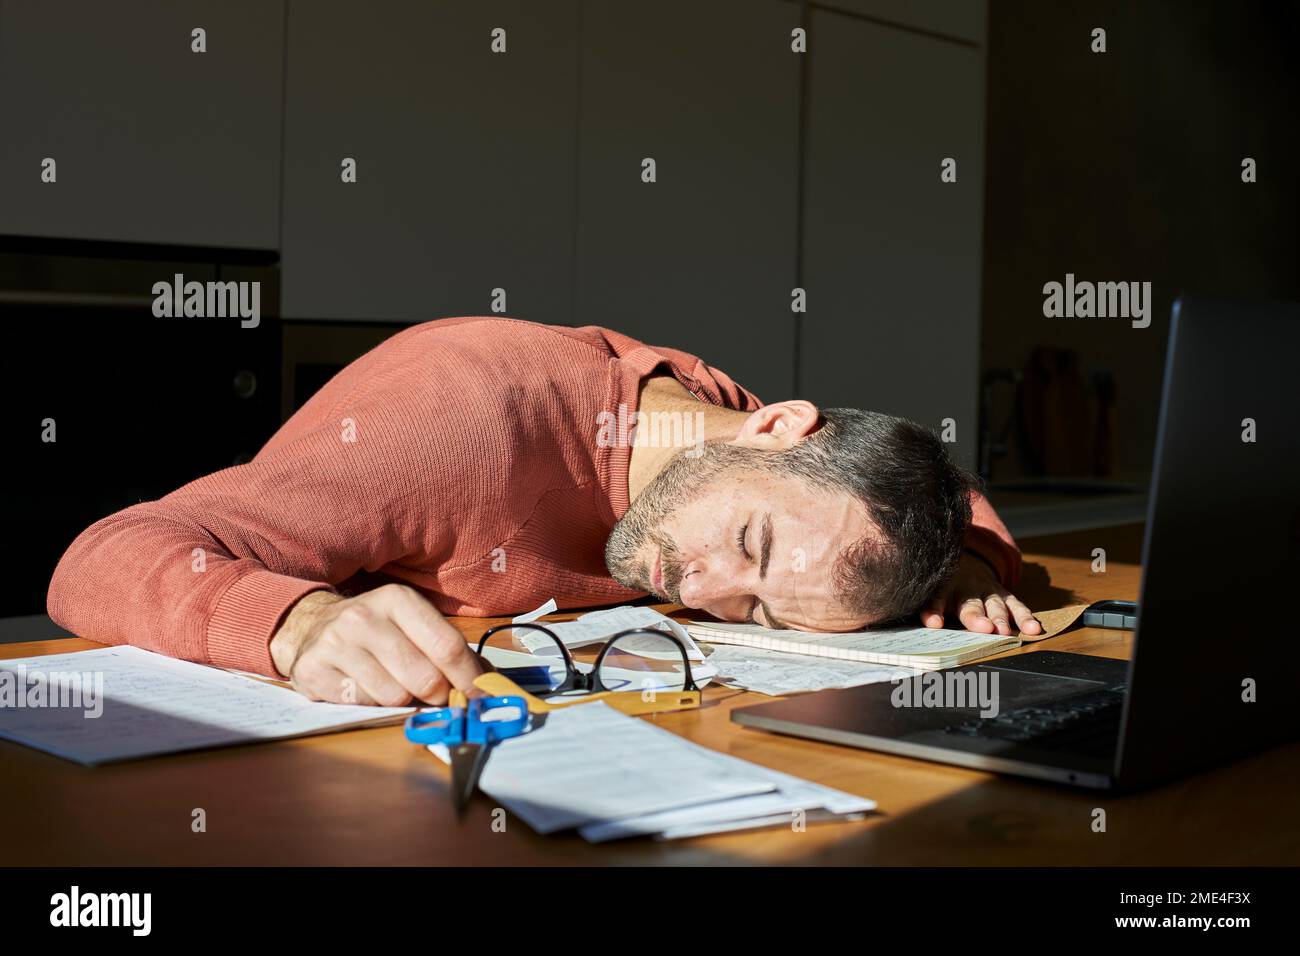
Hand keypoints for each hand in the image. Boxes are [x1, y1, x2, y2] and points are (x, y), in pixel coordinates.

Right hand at [269, 584, 484, 705]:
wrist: (311, 626)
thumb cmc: (377, 630)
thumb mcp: (413, 625)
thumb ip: (450, 650)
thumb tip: (490, 683)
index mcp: (398, 599)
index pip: (447, 646)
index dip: (469, 678)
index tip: (479, 696)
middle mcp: (364, 616)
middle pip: (424, 678)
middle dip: (437, 695)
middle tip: (434, 694)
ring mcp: (335, 643)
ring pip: (394, 697)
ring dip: (402, 700)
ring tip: (392, 684)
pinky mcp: (313, 669)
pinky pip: (362, 705)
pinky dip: (371, 705)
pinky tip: (363, 686)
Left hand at [920, 552, 1041, 636]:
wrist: (965, 561)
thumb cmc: (942, 584)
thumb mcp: (929, 591)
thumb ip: (923, 606)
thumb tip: (905, 620)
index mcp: (943, 587)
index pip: (936, 599)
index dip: (934, 611)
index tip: (933, 623)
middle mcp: (966, 588)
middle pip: (970, 605)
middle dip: (976, 618)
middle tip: (983, 628)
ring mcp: (987, 590)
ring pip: (995, 605)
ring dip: (1000, 618)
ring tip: (1004, 632)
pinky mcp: (1004, 594)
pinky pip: (1016, 606)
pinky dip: (1025, 618)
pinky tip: (1034, 629)